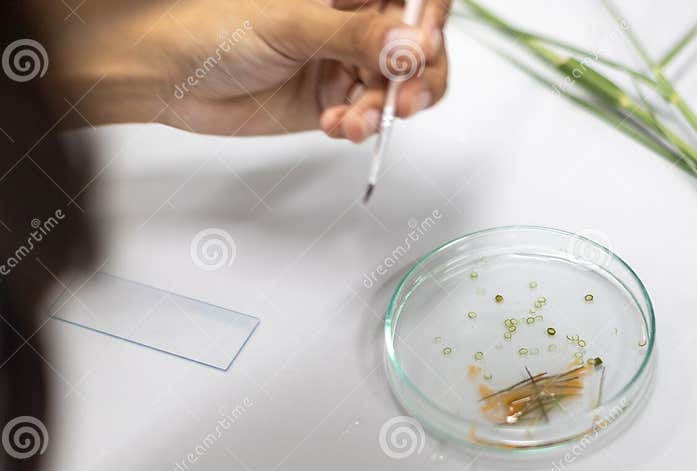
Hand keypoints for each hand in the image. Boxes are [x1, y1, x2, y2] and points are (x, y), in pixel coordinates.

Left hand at [47, 0, 450, 141]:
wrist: (171, 79)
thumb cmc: (213, 29)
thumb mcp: (290, 26)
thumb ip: (356, 36)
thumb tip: (411, 47)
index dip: (428, 21)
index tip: (423, 47)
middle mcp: (355, 21)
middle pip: (419, 47)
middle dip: (417, 77)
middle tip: (401, 103)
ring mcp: (347, 61)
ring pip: (399, 87)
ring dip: (384, 109)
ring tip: (355, 122)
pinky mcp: (336, 99)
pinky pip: (371, 115)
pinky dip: (362, 126)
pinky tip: (337, 127)